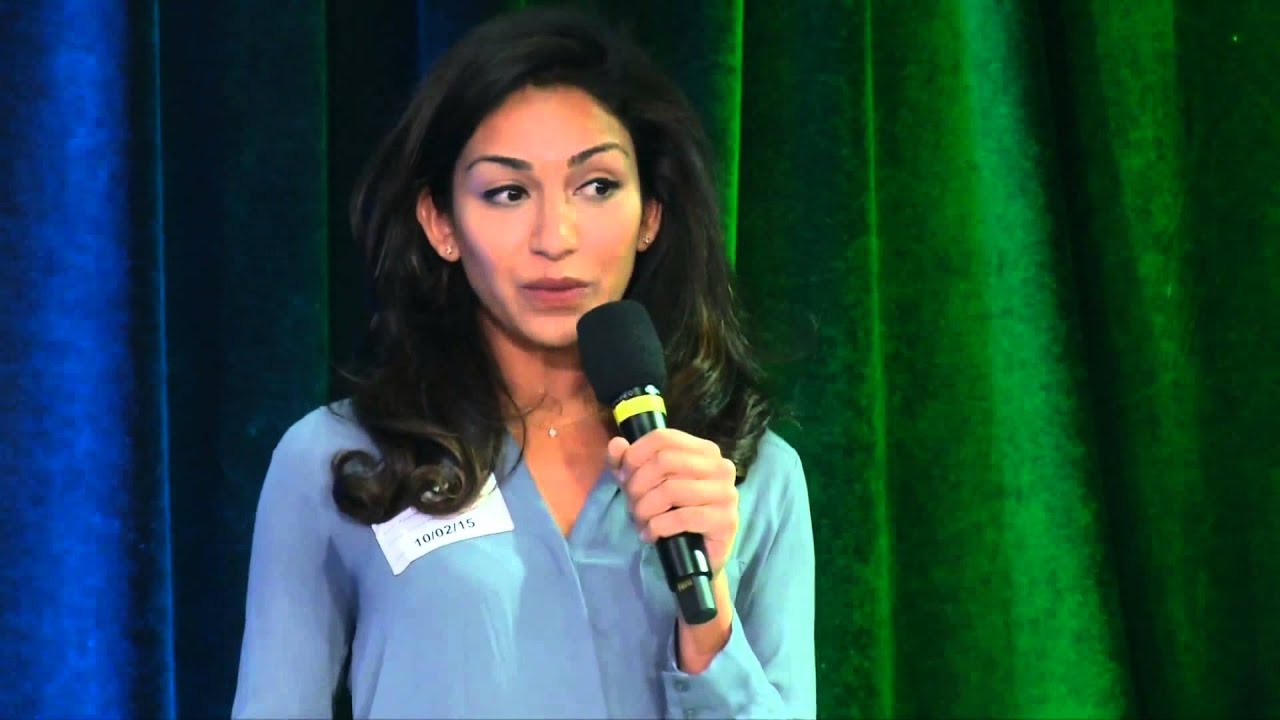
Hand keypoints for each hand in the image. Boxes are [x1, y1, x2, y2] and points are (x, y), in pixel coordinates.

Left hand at [606, 428, 738, 575]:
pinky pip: (684, 518)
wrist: (694, 556)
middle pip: (664, 461)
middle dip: (638, 485)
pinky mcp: (726, 520)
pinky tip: (651, 535)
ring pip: (671, 489)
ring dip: (646, 509)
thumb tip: (616, 444)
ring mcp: (727, 493)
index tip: (623, 478)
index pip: (663, 438)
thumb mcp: (643, 484)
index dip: (635, 456)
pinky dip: (658, 527)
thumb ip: (627, 462)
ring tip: (641, 522)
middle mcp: (720, 466)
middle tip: (632, 505)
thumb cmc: (670, 513)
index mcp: (704, 450)